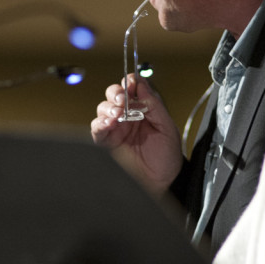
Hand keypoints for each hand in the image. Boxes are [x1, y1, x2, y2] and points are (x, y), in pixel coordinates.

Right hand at [90, 75, 182, 193]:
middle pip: (114, 95)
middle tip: (123, 98)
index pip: (132, 88)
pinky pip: (97, 129)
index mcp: (143, 109)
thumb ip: (154, 105)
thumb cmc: (167, 156)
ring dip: (109, 107)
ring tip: (118, 113)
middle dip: (116, 93)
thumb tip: (142, 85)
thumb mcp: (166, 126)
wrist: (163, 180)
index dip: (130, 82)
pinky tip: (109, 123)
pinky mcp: (107, 142)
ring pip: (103, 109)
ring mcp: (116, 129)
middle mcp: (128, 116)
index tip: (132, 82)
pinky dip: (100, 123)